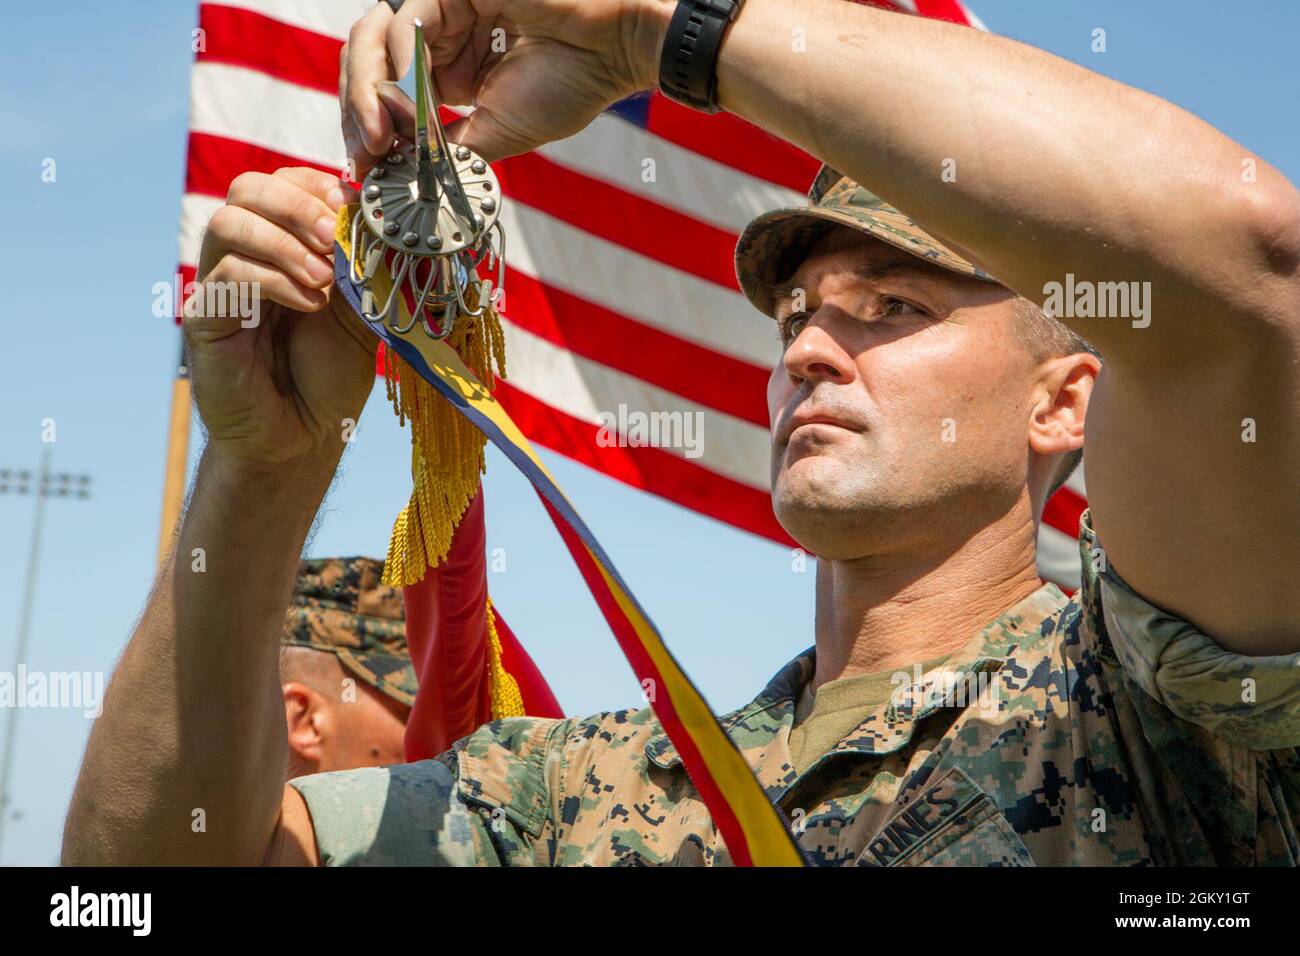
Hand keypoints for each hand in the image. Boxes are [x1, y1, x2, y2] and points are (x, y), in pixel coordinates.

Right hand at [185, 167, 375, 472]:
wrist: (304, 437)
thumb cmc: (330, 375)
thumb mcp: (360, 311)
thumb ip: (362, 265)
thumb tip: (376, 217)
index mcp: (283, 244)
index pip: (283, 181)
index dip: (315, 185)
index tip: (350, 209)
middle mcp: (246, 255)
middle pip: (247, 188)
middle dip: (296, 203)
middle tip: (334, 237)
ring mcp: (221, 284)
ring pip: (229, 222)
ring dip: (284, 242)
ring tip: (324, 279)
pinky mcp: (206, 318)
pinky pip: (227, 275)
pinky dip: (274, 280)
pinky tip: (309, 304)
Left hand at [340, 0, 673, 171]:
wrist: (612, 49)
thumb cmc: (570, 85)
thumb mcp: (495, 135)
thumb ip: (442, 149)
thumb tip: (393, 170)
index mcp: (449, 72)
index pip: (387, 97)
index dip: (368, 132)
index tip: (364, 172)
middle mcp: (439, 40)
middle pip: (368, 67)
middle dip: (357, 114)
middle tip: (364, 155)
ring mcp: (441, 12)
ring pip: (372, 42)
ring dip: (369, 94)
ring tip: (381, 134)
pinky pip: (404, 27)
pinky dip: (402, 70)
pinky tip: (413, 102)